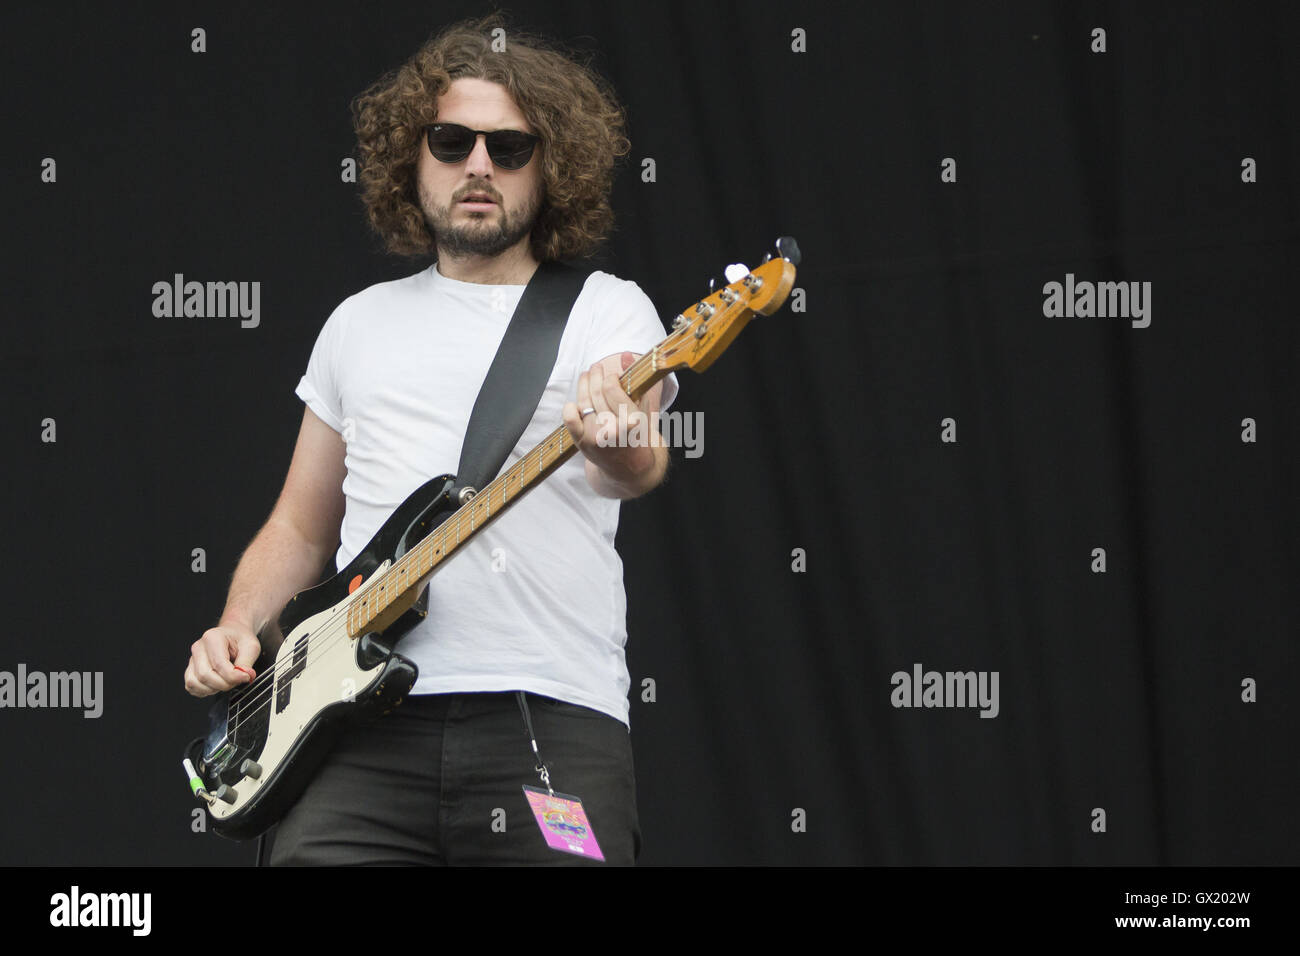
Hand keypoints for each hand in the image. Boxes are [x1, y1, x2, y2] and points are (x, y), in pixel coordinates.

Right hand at [185, 622, 260, 697]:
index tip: (246, 677)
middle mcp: (199, 648)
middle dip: (224, 684)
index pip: (219, 664)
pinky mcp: (190, 669)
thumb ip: (247, 662)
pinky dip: (204, 691)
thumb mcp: (251, 646)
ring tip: (227, 682)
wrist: (234, 635)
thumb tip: (245, 676)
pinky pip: (191, 686)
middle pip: (205, 675)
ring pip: (195, 683)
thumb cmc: (240, 639)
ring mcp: (192, 659)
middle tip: (237, 680)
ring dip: (213, 689)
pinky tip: (217, 685)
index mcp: (212, 638)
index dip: (233, 676)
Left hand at [561, 352, 658, 485]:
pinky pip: (570, 419)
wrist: (629, 469)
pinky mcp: (582, 443)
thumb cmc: (638, 436)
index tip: (612, 374)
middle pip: (597, 393)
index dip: (610, 377)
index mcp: (632, 422)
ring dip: (583, 384)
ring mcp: (595, 437)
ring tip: (587, 376)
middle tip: (596, 367)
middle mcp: (612, 430)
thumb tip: (626, 354)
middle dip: (595, 375)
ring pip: (584, 402)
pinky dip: (570, 407)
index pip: (613, 389)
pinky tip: (575, 401)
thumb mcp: (644, 411)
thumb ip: (636, 381)